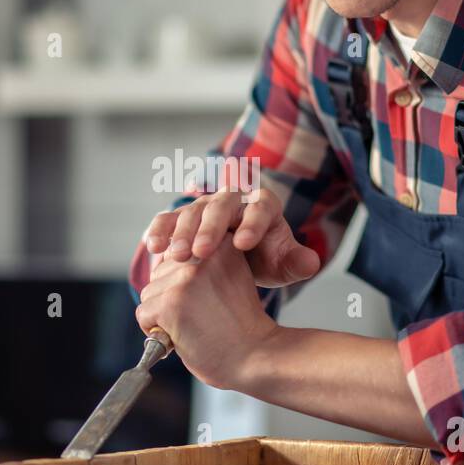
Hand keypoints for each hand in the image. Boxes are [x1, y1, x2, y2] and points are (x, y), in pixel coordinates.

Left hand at [135, 232, 281, 389]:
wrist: (257, 355)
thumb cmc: (242, 325)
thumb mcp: (231, 278)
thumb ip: (204, 265)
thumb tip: (164, 258)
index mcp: (220, 243)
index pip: (178, 253)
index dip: (184, 283)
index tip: (206, 300)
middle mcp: (202, 254)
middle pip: (159, 273)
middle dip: (170, 298)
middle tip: (199, 317)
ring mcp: (185, 278)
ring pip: (149, 294)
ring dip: (162, 315)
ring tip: (192, 327)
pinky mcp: (171, 303)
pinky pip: (143, 314)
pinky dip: (155, 331)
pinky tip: (181, 336)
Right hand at [144, 185, 320, 288]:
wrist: (237, 259)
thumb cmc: (264, 259)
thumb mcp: (282, 264)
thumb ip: (296, 262)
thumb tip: (310, 263)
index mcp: (263, 206)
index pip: (260, 207)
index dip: (252, 223)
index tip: (244, 244)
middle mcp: (232, 201)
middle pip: (221, 206)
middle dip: (210, 228)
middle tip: (201, 251)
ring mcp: (204, 207)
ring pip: (192, 212)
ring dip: (182, 232)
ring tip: (177, 256)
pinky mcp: (180, 218)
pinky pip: (167, 219)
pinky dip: (159, 230)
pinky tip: (152, 247)